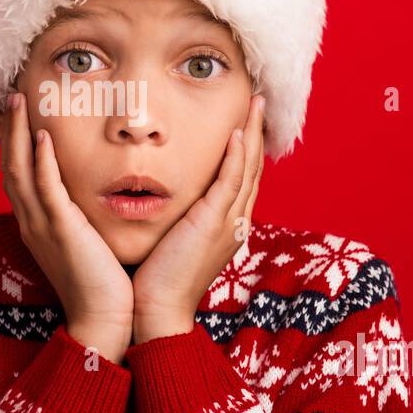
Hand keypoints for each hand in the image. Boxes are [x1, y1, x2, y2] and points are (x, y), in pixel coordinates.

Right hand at [0, 91, 134, 363]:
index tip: (19, 114)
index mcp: (39, 225)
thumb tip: (90, 196)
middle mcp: (33, 222)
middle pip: (11, 166)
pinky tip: (44, 136)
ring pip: (21, 171)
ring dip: (19, 134)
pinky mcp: (61, 231)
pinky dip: (42, 161)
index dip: (16, 143)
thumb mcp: (86, 242)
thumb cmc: (102, 284)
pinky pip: (46, 190)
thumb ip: (82, 217)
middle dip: (10, 129)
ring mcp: (43, 227)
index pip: (19, 175)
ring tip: (19, 102)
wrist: (104, 320)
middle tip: (12, 96)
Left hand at [130, 94, 264, 343]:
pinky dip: (237, 156)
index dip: (246, 148)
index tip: (244, 120)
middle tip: (258, 101)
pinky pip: (231, 182)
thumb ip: (175, 218)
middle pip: (253, 168)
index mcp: (224, 226)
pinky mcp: (214, 224)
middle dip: (256, 132)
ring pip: (248, 169)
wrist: (156, 312)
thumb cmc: (155, 281)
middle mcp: (234, 223)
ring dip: (252, 133)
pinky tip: (237, 133)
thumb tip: (162, 199)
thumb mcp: (171, 241)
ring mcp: (228, 224)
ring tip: (254, 103)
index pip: (241, 179)